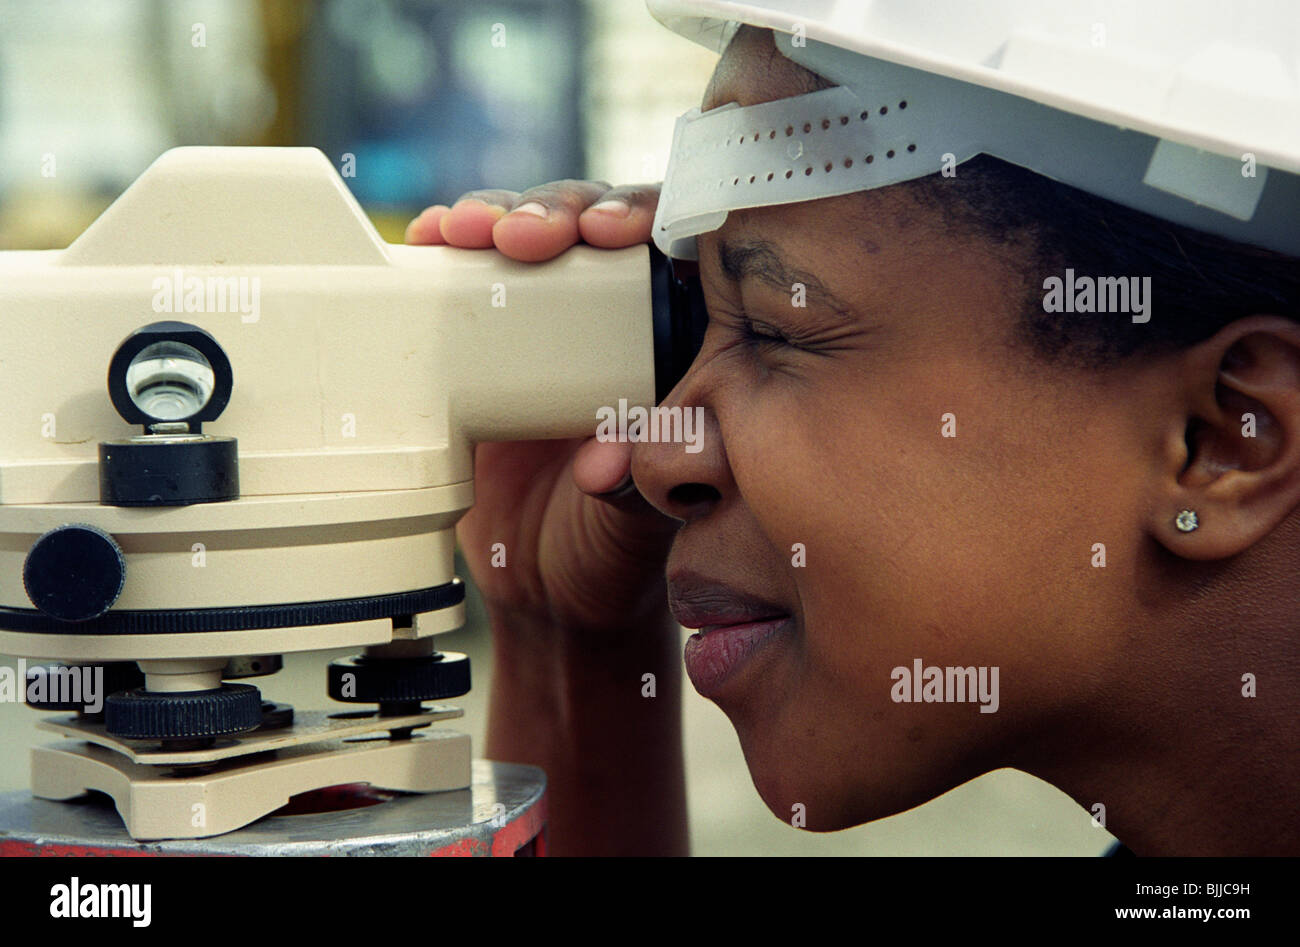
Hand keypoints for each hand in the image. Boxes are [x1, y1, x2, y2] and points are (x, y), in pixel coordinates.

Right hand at [407, 181, 678, 638]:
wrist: (545, 592)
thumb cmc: (613, 554)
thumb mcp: (635, 524)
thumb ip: (635, 487)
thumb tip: (603, 459)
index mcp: (678, 347)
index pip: (675, 252)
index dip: (644, 222)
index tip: (609, 232)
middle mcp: (620, 325)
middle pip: (597, 230)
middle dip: (561, 214)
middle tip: (526, 236)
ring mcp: (553, 331)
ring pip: (534, 241)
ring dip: (502, 218)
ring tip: (469, 230)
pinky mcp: (489, 348)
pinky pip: (472, 283)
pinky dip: (451, 256)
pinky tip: (432, 240)